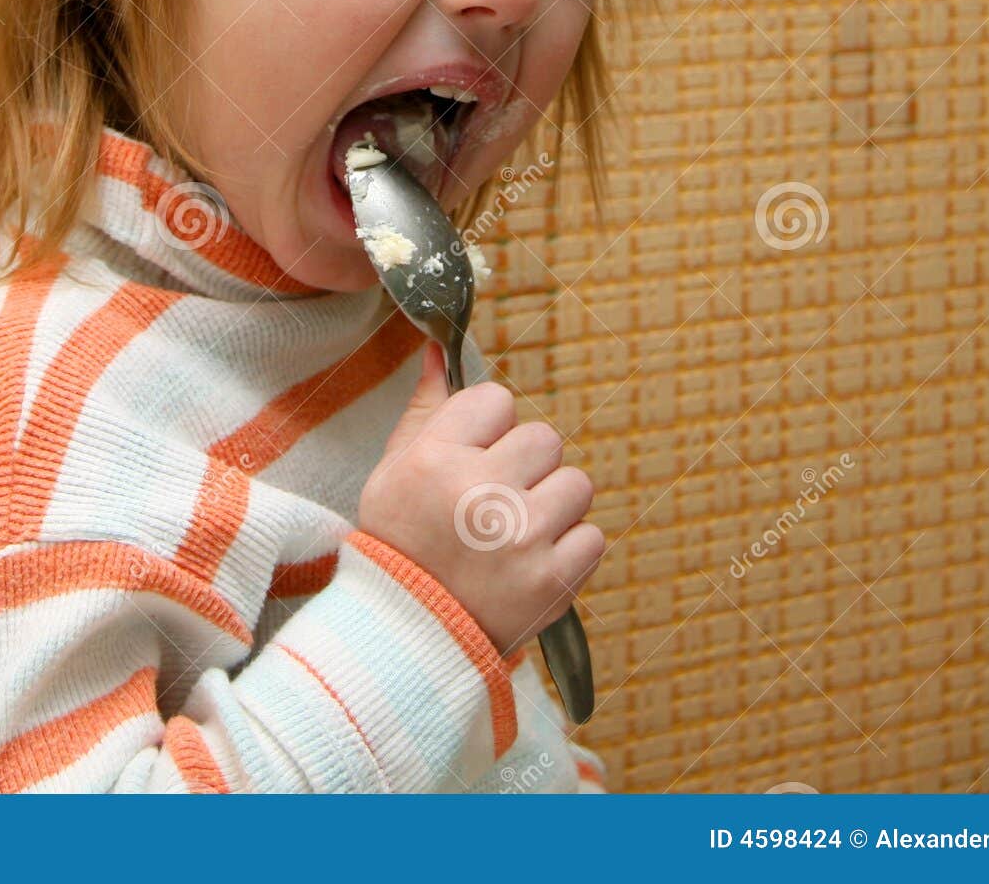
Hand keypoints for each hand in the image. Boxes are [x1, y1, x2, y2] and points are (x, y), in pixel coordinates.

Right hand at [358, 343, 604, 655]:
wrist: (407, 636)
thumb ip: (427, 409)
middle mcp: (481, 493)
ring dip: (553, 506)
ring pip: (577, 484)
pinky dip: (570, 550)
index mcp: (436, 459)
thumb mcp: (394, 470)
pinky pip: (593, 536)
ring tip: (517, 533)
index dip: (489, 430)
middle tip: (495, 502)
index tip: (473, 460)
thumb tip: (441, 352)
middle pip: (545, 439)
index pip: (497, 401)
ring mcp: (523, 538)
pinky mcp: (555, 581)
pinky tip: (533, 563)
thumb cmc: (401, 543)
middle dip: (526, 466)